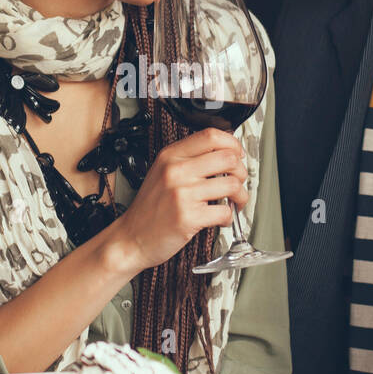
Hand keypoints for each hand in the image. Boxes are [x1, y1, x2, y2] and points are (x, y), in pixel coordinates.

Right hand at [105, 128, 247, 273]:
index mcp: (170, 156)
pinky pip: (224, 211)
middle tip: (238, 181)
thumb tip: (224, 154)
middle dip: (241, 171)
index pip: (211, 136)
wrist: (131, 238)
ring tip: (234, 202)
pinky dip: (229, 217)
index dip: (232, 143)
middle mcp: (176, 171)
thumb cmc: (149, 209)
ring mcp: (182, 193)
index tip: (237, 154)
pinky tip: (221, 218)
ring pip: (231, 184)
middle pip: (228, 158)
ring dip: (240, 196)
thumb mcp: (161, 173)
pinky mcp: (189, 217)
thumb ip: (187, 160)